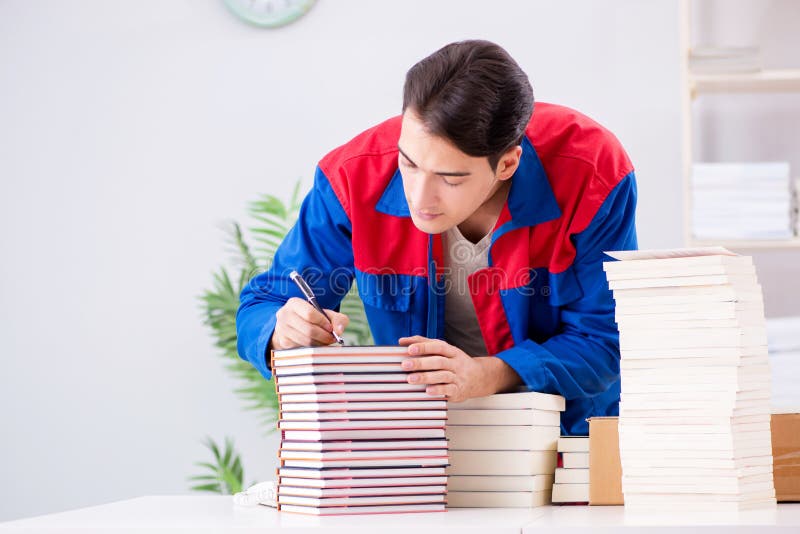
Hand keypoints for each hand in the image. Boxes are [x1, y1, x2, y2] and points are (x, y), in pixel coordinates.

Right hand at [270, 297, 348, 349]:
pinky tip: (317, 344)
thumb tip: (339, 330)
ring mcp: (281, 329)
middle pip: (308, 329)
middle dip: (324, 336)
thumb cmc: (313, 318)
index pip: (310, 314)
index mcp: (294, 303)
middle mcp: (284, 315)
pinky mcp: (283, 342)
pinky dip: (312, 348)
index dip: (323, 322)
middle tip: (332, 338)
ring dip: (319, 343)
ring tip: (326, 341)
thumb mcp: (326, 314)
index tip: (331, 328)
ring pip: (305, 341)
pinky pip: (301, 348)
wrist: (294, 326)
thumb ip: (338, 319)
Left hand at [398, 336, 519, 402]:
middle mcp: (456, 363)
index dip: (424, 347)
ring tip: (411, 379)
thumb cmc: (456, 363)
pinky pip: (449, 390)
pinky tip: (427, 391)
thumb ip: (425, 344)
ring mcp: (458, 377)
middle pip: (439, 361)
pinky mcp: (458, 390)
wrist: (479, 378)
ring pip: (443, 376)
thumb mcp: (445, 351)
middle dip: (421, 363)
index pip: (438, 346)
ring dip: (426, 377)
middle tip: (405, 365)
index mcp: (452, 351)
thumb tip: (402, 341)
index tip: (410, 349)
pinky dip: (438, 390)